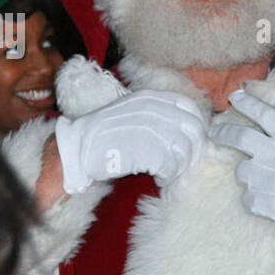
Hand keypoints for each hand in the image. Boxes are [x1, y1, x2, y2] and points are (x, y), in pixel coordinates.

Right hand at [54, 90, 206, 193]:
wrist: (76, 150)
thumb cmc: (106, 137)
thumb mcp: (133, 114)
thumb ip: (160, 117)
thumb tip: (191, 132)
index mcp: (150, 97)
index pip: (190, 107)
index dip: (197, 127)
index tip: (192, 144)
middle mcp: (151, 108)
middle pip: (193, 130)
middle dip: (193, 151)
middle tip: (182, 164)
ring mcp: (147, 127)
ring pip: (184, 149)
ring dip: (180, 166)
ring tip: (166, 172)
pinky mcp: (142, 149)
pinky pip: (170, 165)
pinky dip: (168, 175)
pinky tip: (158, 177)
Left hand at [209, 89, 274, 250]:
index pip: (262, 113)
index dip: (246, 103)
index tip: (235, 97)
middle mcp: (274, 153)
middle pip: (239, 136)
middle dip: (223, 132)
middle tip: (216, 133)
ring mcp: (265, 178)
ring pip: (242, 172)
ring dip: (249, 175)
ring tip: (267, 183)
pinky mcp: (261, 201)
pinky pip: (248, 198)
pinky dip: (256, 200)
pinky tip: (273, 204)